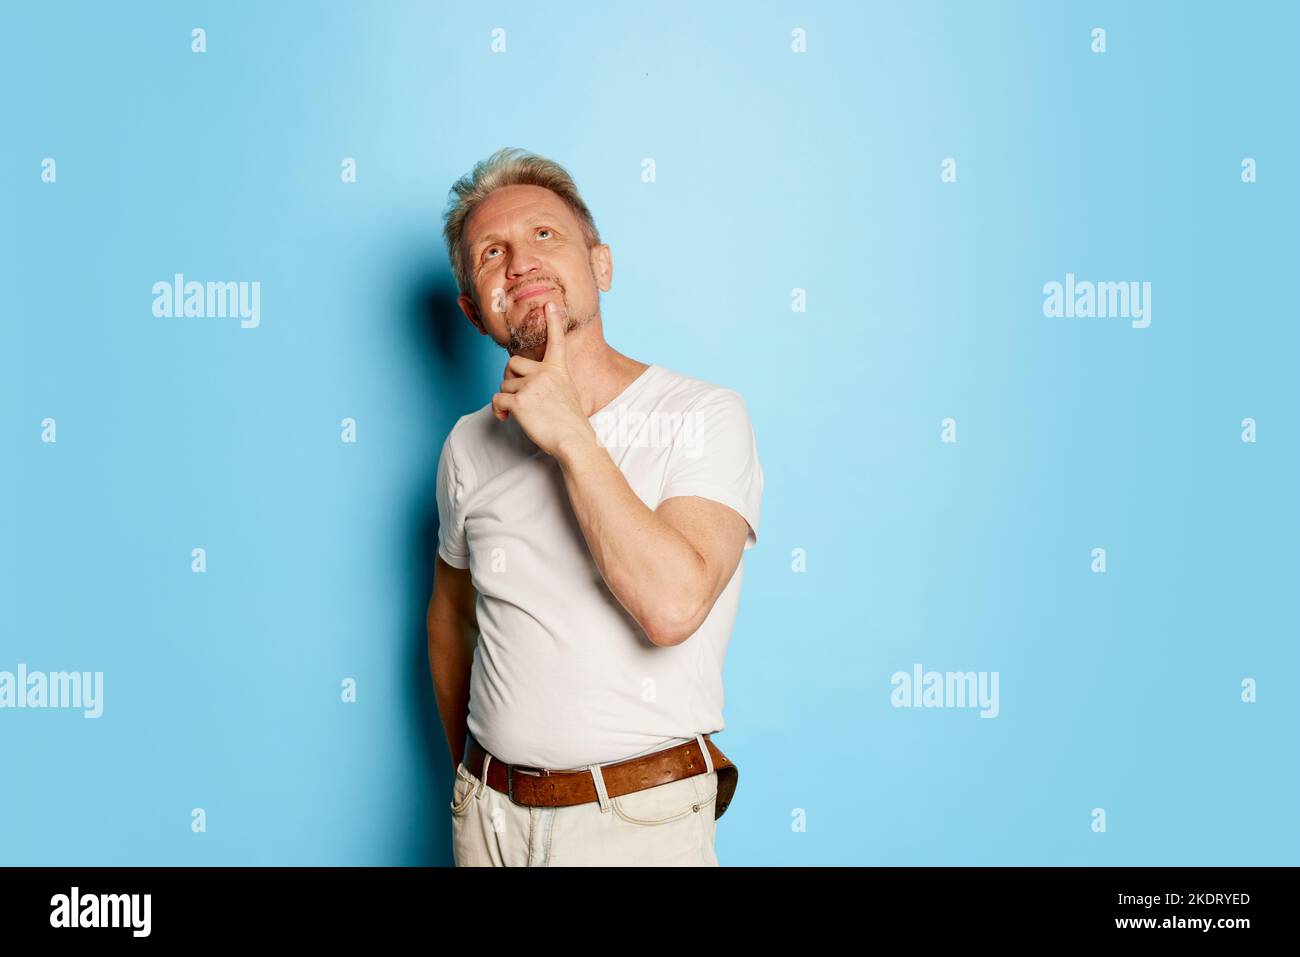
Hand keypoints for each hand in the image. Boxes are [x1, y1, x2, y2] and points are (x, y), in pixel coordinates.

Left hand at [492, 302, 596, 457]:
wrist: (573, 440)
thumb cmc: (570, 424)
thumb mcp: (567, 394)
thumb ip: (550, 383)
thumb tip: (527, 385)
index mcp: (558, 369)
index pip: (556, 340)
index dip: (553, 321)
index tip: (550, 304)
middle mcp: (545, 372)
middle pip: (513, 363)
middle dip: (509, 377)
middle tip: (515, 393)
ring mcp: (531, 385)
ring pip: (504, 384)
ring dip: (506, 398)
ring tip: (518, 412)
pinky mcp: (519, 401)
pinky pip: (497, 398)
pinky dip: (498, 409)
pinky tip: (506, 417)